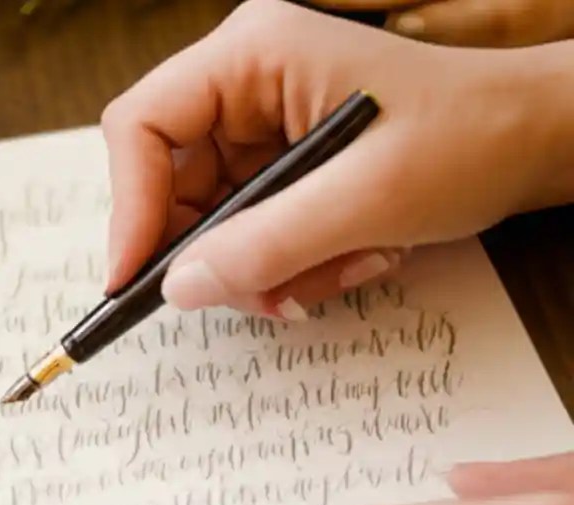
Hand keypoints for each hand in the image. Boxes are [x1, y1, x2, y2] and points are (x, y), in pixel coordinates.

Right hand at [101, 0, 573, 319]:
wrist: (536, 138)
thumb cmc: (471, 138)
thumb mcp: (368, 199)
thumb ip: (266, 244)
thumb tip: (179, 288)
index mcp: (255, 52)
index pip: (144, 124)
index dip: (130, 205)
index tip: (134, 279)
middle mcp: (247, 77)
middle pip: (169, 178)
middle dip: (212, 249)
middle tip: (261, 294)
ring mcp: (262, 117)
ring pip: (207, 212)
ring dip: (258, 262)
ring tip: (331, 272)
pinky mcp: (280, 154)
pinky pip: (245, 223)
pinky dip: (283, 258)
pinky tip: (342, 258)